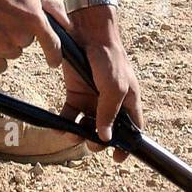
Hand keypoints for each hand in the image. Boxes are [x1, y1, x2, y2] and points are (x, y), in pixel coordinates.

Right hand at [0, 0, 66, 74]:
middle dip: (18, 35)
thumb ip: (55, 8)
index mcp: (35, 20)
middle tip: (7, 18)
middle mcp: (19, 36)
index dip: (54, 57)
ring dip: (5, 44)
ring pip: (10, 54)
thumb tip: (69, 24)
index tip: (53, 61)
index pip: (53, 47)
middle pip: (25, 46)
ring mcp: (1, 46)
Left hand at [60, 6, 142, 161]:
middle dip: (99, 141)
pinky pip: (69, 114)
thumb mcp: (115, 87)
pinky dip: (64, 123)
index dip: (127, 145)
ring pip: (87, 125)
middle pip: (107, 130)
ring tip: (72, 135)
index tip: (117, 158)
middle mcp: (111, 102)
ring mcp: (92, 98)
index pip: (132, 129)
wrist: (88, 33)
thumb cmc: (109, 58)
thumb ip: (109, 113)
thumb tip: (105, 138)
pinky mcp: (75, 92)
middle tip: (91, 144)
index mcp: (129, 101)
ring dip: (79, 134)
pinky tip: (59, 128)